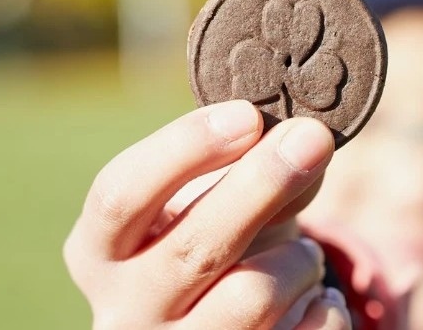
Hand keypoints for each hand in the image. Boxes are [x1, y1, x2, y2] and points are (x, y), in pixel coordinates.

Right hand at [63, 100, 350, 328]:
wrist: (212, 326)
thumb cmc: (209, 244)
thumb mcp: (210, 203)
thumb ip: (253, 169)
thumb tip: (305, 143)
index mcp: (98, 253)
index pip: (120, 196)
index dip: (185, 148)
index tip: (247, 114)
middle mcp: (123, 312)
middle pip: (194, 248)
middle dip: (264, 184)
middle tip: (313, 138)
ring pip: (255, 297)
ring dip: (300, 261)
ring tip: (303, 257)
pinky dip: (324, 305)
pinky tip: (310, 298)